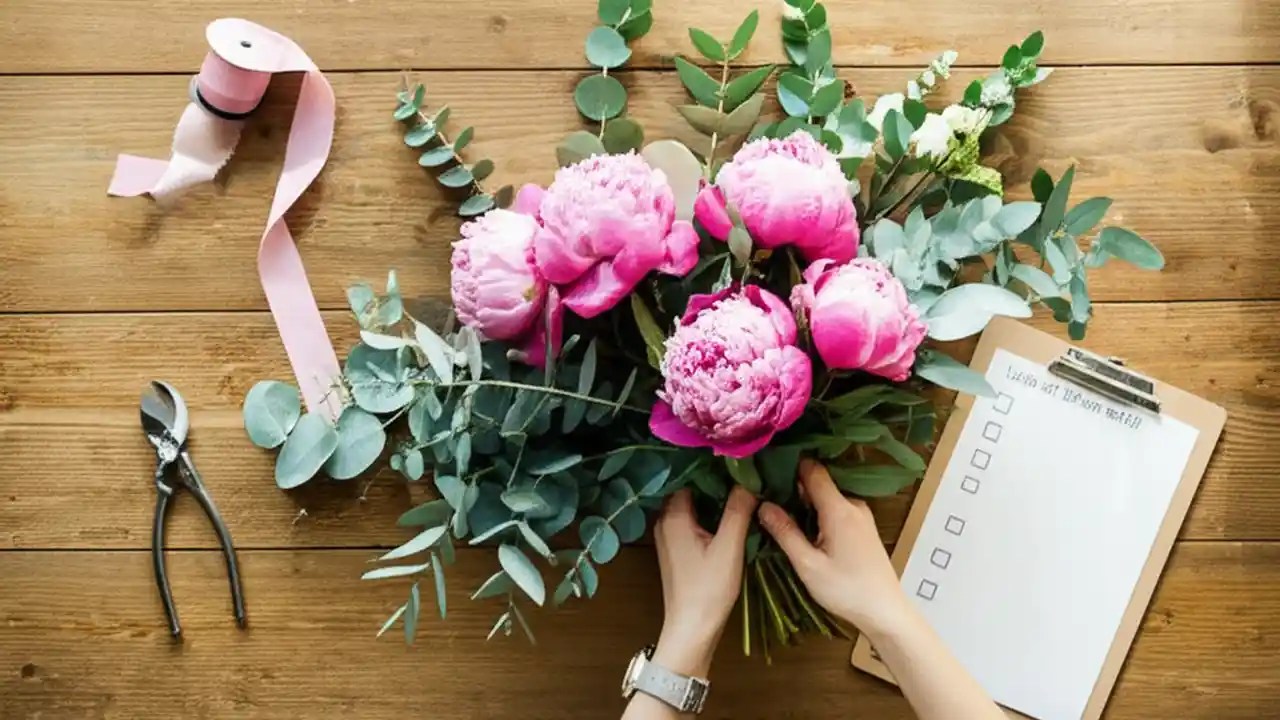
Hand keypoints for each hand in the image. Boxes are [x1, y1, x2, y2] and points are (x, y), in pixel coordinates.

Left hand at [651, 486, 757, 676]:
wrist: (691, 628)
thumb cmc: (708, 589)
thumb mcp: (728, 547)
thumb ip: (737, 511)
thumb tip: (748, 478)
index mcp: (673, 515)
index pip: (691, 476)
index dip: (714, 469)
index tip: (738, 464)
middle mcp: (664, 521)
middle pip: (690, 489)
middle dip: (715, 483)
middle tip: (744, 477)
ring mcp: (667, 536)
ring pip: (691, 506)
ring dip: (712, 501)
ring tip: (740, 493)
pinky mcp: (675, 549)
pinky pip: (690, 521)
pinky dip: (707, 517)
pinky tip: (728, 518)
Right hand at [756, 459, 910, 639]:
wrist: (884, 611)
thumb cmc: (845, 590)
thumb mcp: (808, 564)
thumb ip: (785, 532)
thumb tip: (762, 505)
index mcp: (839, 509)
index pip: (813, 470)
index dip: (789, 467)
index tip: (766, 471)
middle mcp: (853, 505)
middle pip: (819, 483)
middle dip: (794, 489)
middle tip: (767, 500)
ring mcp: (861, 515)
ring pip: (827, 497)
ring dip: (806, 505)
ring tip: (781, 517)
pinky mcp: (863, 527)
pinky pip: (836, 509)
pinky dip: (819, 514)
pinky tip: (805, 531)